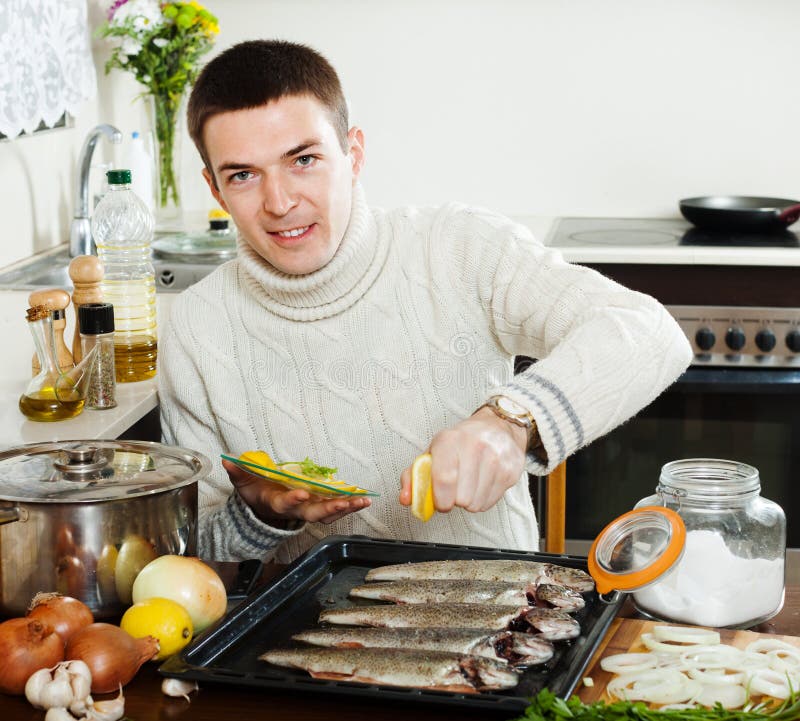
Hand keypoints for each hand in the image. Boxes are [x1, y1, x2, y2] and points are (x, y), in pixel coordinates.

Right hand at [222, 459, 370, 526]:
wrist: (264, 508)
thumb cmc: (256, 491)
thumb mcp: (244, 482)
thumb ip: (239, 472)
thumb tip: (228, 461)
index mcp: (275, 503)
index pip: (284, 504)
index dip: (292, 500)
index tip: (301, 493)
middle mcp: (294, 510)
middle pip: (313, 513)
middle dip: (328, 508)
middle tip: (343, 502)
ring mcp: (308, 510)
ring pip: (328, 514)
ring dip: (346, 508)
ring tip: (363, 501)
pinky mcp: (319, 507)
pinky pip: (336, 509)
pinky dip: (350, 506)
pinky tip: (364, 499)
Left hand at [398, 407, 526, 513]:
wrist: (497, 427)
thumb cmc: (460, 443)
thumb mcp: (434, 452)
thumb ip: (414, 476)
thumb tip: (406, 499)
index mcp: (450, 439)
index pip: (444, 478)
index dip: (440, 499)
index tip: (440, 503)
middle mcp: (475, 445)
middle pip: (461, 497)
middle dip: (454, 500)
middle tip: (454, 490)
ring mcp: (496, 458)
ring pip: (476, 503)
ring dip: (469, 501)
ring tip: (469, 484)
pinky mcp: (511, 470)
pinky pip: (490, 502)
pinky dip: (483, 499)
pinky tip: (482, 484)